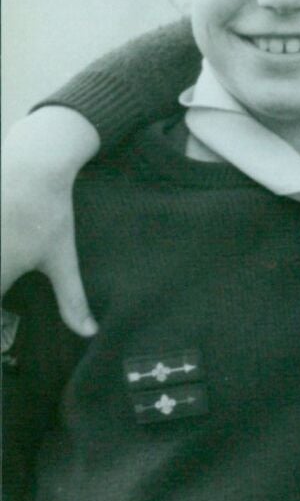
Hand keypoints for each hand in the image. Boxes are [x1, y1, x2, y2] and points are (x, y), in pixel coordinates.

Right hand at [1, 107, 101, 334]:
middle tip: (12, 284)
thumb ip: (72, 298)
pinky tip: (6, 241)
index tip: (5, 336)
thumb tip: (89, 333)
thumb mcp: (62, 258)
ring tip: (14, 250)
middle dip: (2, 296)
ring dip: (2, 264)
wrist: (32, 165)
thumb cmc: (49, 213)